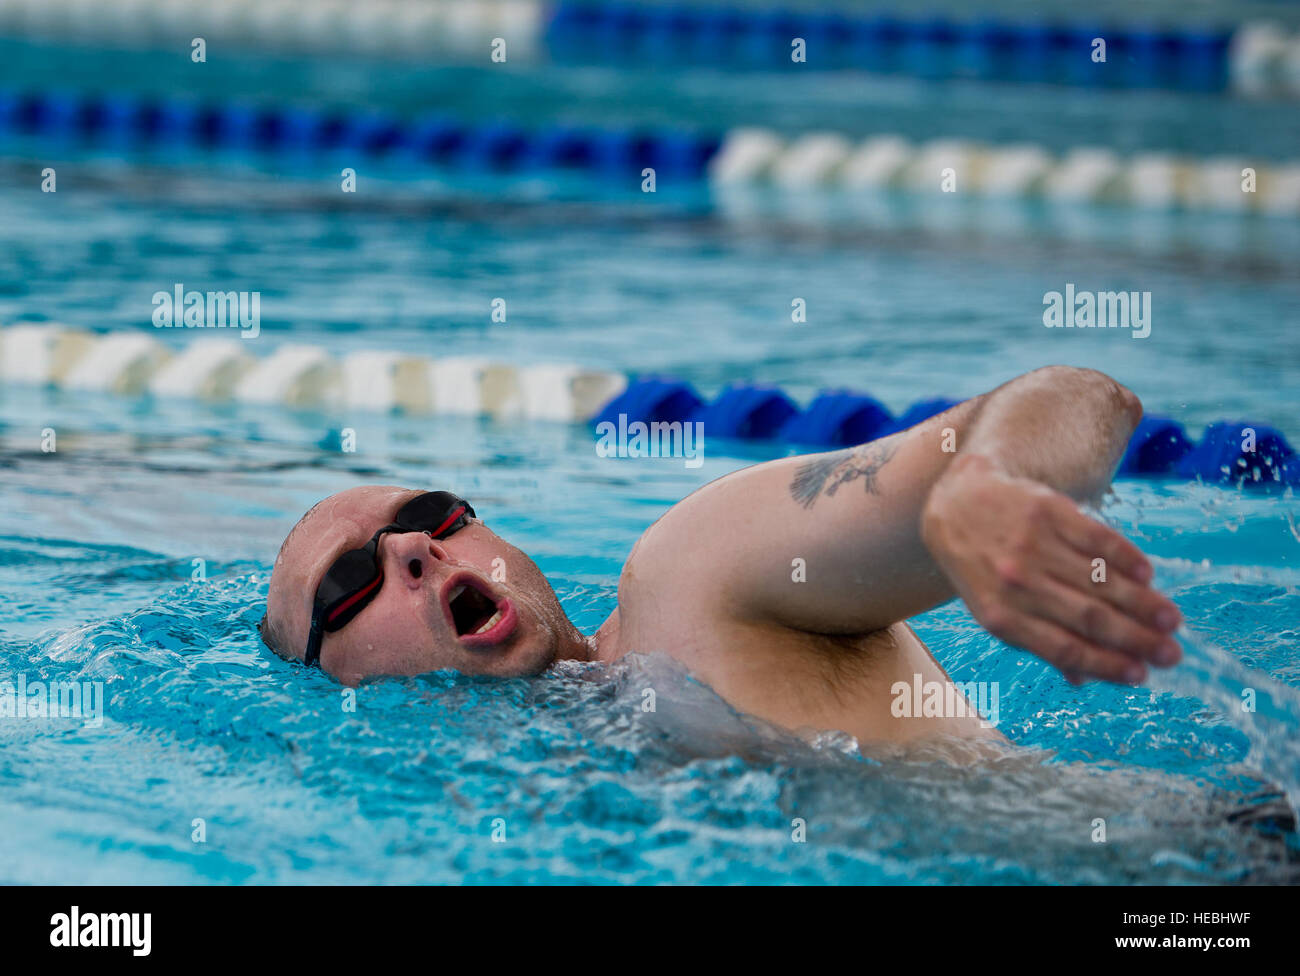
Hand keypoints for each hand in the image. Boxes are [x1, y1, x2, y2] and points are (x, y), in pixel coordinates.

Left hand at [920, 453, 1181, 684]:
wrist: (959, 503)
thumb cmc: (984, 569)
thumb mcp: (996, 610)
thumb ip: (1038, 642)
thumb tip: (1085, 681)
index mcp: (1002, 617)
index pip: (1064, 648)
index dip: (1106, 664)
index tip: (1142, 675)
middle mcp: (1016, 583)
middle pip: (1088, 618)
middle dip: (1136, 640)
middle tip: (1172, 653)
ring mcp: (1033, 545)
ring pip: (1099, 581)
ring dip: (1141, 603)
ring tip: (1171, 621)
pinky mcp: (1048, 511)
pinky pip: (1096, 538)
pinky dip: (1125, 558)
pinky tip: (1148, 575)